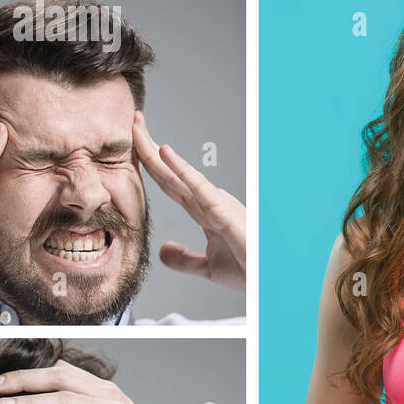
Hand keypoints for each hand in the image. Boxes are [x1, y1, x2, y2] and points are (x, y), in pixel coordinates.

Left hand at [133, 111, 244, 290]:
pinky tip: (165, 152)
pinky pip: (199, 188)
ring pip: (179, 175)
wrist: (270, 282)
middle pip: (170, 172)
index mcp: (205, 211)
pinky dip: (181, 170)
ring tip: (138, 129)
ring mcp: (217, 204)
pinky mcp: (225, 213)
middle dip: (149, 147)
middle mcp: (210, 201)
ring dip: (156, 152)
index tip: (135, 143)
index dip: (151, 163)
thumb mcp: (208, 267)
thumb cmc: (249, 270)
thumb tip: (162, 249)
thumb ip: (185, 259)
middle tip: (133, 121)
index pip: (171, 183)